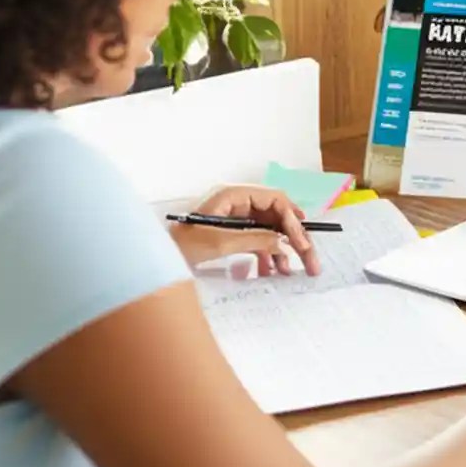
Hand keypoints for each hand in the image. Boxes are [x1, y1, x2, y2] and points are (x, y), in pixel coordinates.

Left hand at [169, 185, 321, 275]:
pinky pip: (258, 239)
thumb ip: (256, 240)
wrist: (155, 260)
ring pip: (270, 229)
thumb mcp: (221, 243)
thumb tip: (285, 242)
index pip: (275, 200)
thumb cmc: (180, 245)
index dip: (293, 221)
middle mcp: (238, 202)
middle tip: (310, 261)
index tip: (302, 244)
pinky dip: (267, 254)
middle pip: (276, 215)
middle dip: (294, 238)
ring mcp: (236, 217)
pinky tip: (271, 271)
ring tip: (288, 272)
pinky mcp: (232, 232)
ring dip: (282, 249)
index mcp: (233, 195)